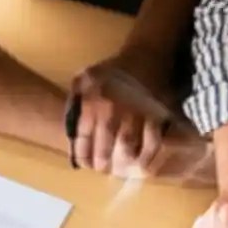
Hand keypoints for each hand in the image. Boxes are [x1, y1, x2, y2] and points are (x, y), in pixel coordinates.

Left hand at [71, 47, 173, 175]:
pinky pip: (153, 144)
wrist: (144, 57)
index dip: (82, 155)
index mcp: (91, 102)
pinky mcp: (156, 117)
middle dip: (101, 163)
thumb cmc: (111, 71)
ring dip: (122, 165)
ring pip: (128, 150)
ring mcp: (136, 115)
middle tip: (103, 168)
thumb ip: (74, 103)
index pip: (82, 139)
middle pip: (104, 149)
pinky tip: (142, 166)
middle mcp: (112, 111)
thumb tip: (71, 132)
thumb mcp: (82, 79)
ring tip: (120, 170)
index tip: (85, 163)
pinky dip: (148, 158)